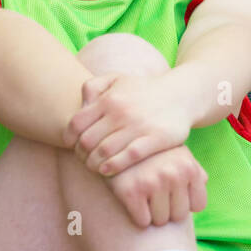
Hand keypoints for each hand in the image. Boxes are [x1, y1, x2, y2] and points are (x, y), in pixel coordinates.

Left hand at [62, 72, 193, 175]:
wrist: (181, 95)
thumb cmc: (143, 91)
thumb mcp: (117, 79)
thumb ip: (94, 86)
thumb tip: (79, 105)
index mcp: (109, 98)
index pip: (77, 124)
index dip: (70, 139)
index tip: (72, 146)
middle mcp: (121, 111)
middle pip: (88, 141)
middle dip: (81, 155)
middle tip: (84, 160)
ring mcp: (138, 125)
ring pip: (104, 151)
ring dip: (94, 164)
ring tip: (94, 168)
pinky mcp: (155, 138)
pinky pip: (128, 157)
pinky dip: (113, 166)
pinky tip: (107, 170)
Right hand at [103, 143, 207, 228]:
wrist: (114, 141)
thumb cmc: (151, 153)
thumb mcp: (176, 152)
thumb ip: (194, 168)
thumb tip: (204, 181)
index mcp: (188, 166)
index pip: (198, 205)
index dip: (185, 202)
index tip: (173, 194)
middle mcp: (173, 174)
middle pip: (179, 215)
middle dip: (168, 209)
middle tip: (155, 194)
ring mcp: (152, 182)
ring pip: (160, 221)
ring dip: (152, 214)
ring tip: (143, 195)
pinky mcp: (130, 191)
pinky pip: (142, 222)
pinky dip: (137, 216)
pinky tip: (132, 199)